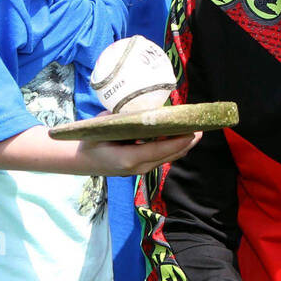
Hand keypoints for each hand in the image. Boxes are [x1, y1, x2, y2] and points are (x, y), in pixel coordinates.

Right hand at [83, 129, 200, 175]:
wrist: (80, 160)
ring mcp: (139, 170)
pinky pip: (161, 158)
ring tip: (195, 132)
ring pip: (167, 159)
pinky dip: (172, 148)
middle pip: (168, 156)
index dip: (177, 142)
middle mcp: (137, 167)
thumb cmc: (89, 139)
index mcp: (127, 158)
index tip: (192, 132)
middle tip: (201, 129)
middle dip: (186, 143)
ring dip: (182, 146)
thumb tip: (143, 110)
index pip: (158, 150)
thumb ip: (122, 118)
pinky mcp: (140, 168)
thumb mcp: (103, 126)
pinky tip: (181, 137)